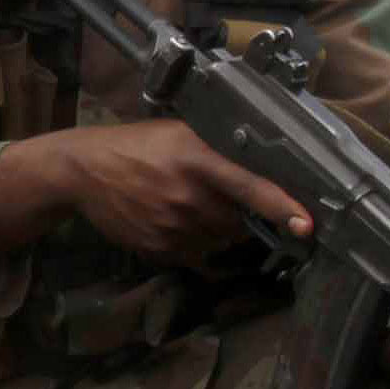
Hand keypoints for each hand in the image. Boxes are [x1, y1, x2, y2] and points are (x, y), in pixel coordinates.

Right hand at [50, 120, 314, 266]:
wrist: (83, 170)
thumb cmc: (138, 145)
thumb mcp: (179, 134)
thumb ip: (218, 149)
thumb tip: (265, 168)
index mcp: (196, 159)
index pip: (249, 186)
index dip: (281, 207)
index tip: (306, 225)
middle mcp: (187, 195)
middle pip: (239, 220)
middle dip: (241, 215)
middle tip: (220, 198)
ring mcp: (172, 226)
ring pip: (220, 240)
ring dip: (218, 229)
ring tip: (191, 205)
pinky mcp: (159, 248)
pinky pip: (197, 254)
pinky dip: (196, 242)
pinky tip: (175, 220)